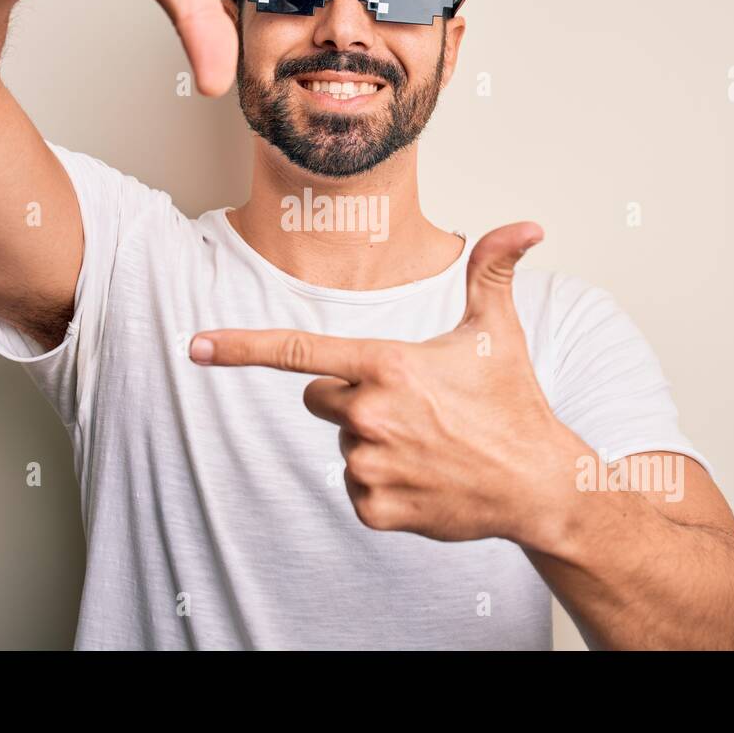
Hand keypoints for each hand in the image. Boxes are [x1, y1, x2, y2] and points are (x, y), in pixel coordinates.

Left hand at [188, 223, 581, 543]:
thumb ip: (493, 270)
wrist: (537, 486)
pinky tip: (424, 477)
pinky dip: (382, 484)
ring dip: (372, 441)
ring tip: (428, 443)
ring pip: (342, 442)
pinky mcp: (374, 508)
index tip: (196, 345)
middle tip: (414, 405)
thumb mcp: (498, 331)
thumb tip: (527, 224)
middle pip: (319, 396)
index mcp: (387, 364)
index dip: (240, 347)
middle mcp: (370, 414)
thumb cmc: (513, 403)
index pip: (298, 351)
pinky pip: (354, 487)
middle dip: (353, 396)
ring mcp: (370, 464)